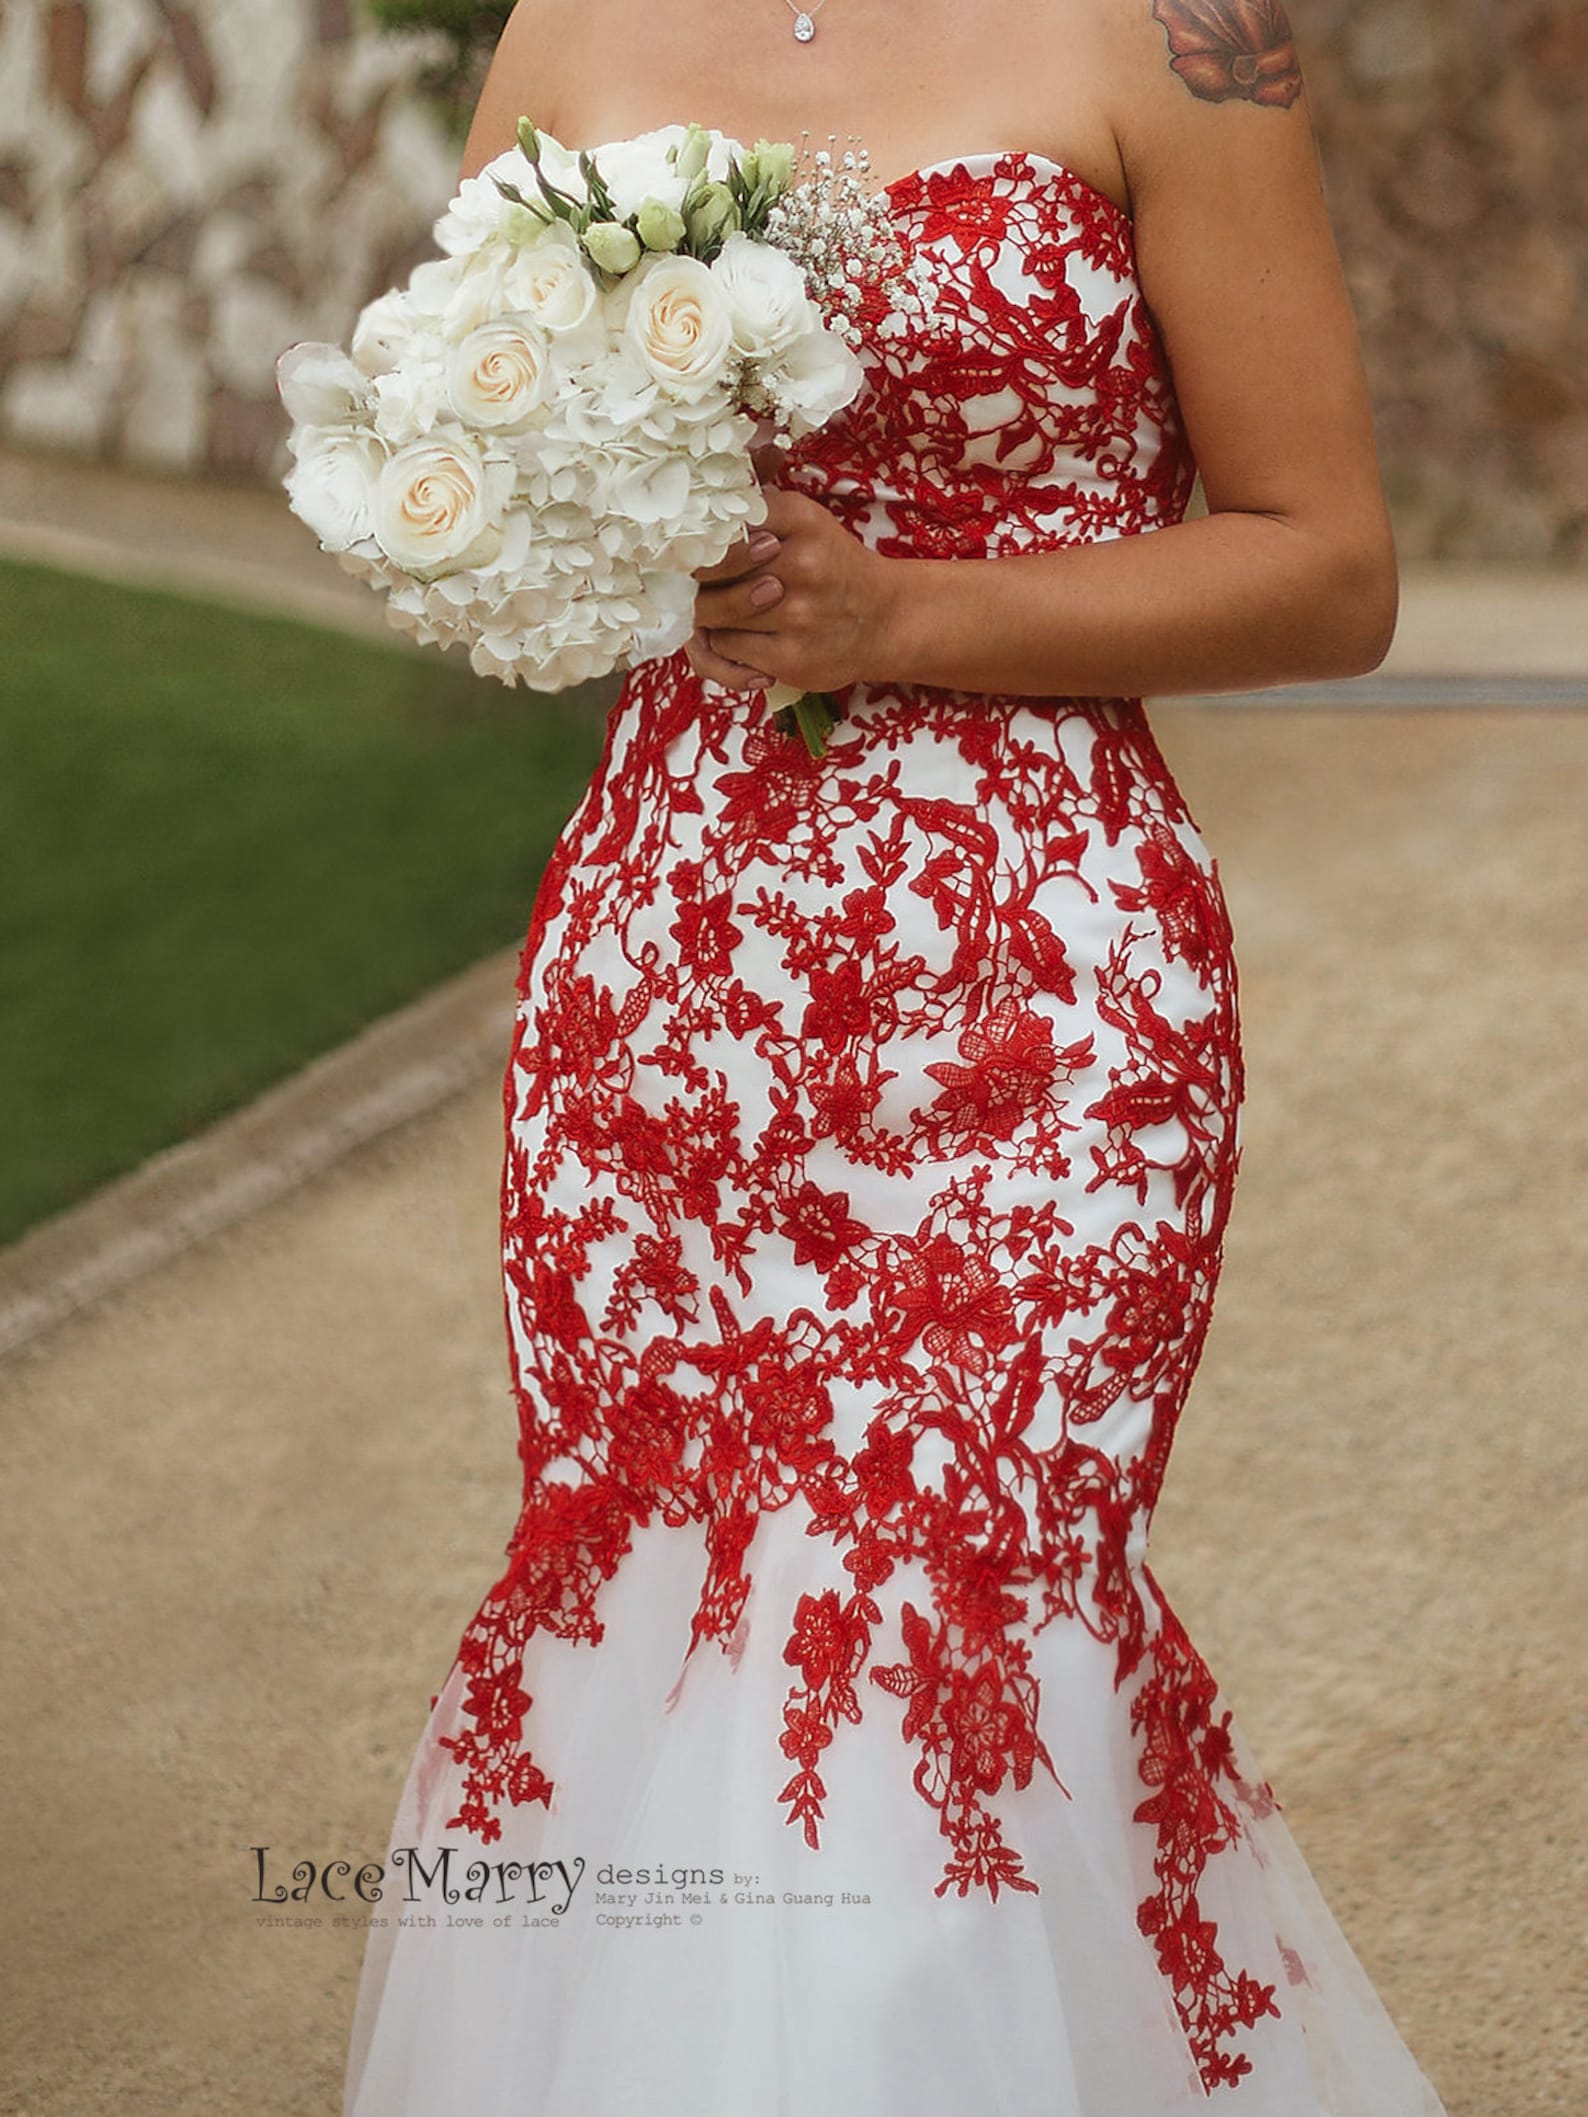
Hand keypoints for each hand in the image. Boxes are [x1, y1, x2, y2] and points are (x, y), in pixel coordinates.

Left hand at [686, 440, 898, 694]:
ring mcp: (796, 613)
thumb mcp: (804, 521)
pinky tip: (744, 634)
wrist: (886, 620)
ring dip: (710, 612)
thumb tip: (700, 486)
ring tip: (721, 607)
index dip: (697, 539)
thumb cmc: (831, 567)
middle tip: (694, 581)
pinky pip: (726, 647)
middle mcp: (801, 563)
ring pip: (714, 611)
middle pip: (711, 569)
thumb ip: (756, 503)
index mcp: (800, 519)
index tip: (689, 548)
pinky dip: (724, 642)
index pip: (720, 524)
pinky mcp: (791, 657)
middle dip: (698, 577)